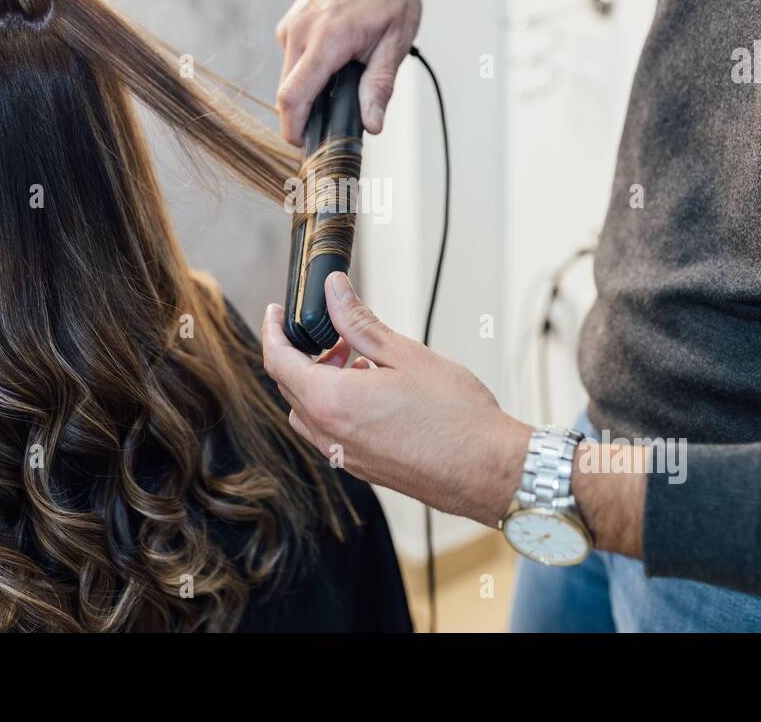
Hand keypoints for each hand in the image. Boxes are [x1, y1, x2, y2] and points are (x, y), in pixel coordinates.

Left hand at [261, 271, 532, 525]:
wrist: (488, 469)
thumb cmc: (455, 416)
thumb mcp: (404, 354)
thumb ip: (358, 322)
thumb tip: (333, 292)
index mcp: (331, 402)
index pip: (278, 362)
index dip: (273, 331)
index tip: (276, 313)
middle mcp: (330, 435)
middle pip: (290, 388)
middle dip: (302, 354)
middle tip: (329, 332)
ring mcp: (345, 457)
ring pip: (310, 413)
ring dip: (320, 382)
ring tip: (357, 360)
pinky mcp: (364, 469)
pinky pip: (332, 433)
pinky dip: (337, 406)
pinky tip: (372, 391)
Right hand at [274, 0, 439, 144]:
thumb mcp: (396, 40)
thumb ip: (380, 85)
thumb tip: (371, 125)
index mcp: (326, 39)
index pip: (293, 97)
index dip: (293, 129)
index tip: (306, 146)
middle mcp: (300, 32)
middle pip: (288, 93)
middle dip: (306, 115)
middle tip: (336, 121)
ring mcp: (292, 25)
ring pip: (290, 76)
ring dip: (310, 91)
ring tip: (344, 82)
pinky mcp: (291, 22)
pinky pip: (293, 59)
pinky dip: (309, 71)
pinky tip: (336, 61)